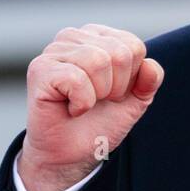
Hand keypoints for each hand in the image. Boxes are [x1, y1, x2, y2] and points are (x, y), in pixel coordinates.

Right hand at [17, 23, 162, 190]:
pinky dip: (81, 103)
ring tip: (83, 103)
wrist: (71, 154)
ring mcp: (53, 50)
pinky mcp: (39, 69)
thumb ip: (150, 80)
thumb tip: (150, 65)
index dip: (130, 78)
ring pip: (98, 62)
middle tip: (97, 101)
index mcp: (98, 35)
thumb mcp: (135, 100)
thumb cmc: (100, 121)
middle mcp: (74, 36)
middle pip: (119, 53)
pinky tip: (70, 108)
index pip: (134, 46)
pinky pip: (76, 79)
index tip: (112, 93)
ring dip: (98, 94)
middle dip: (116, 87)